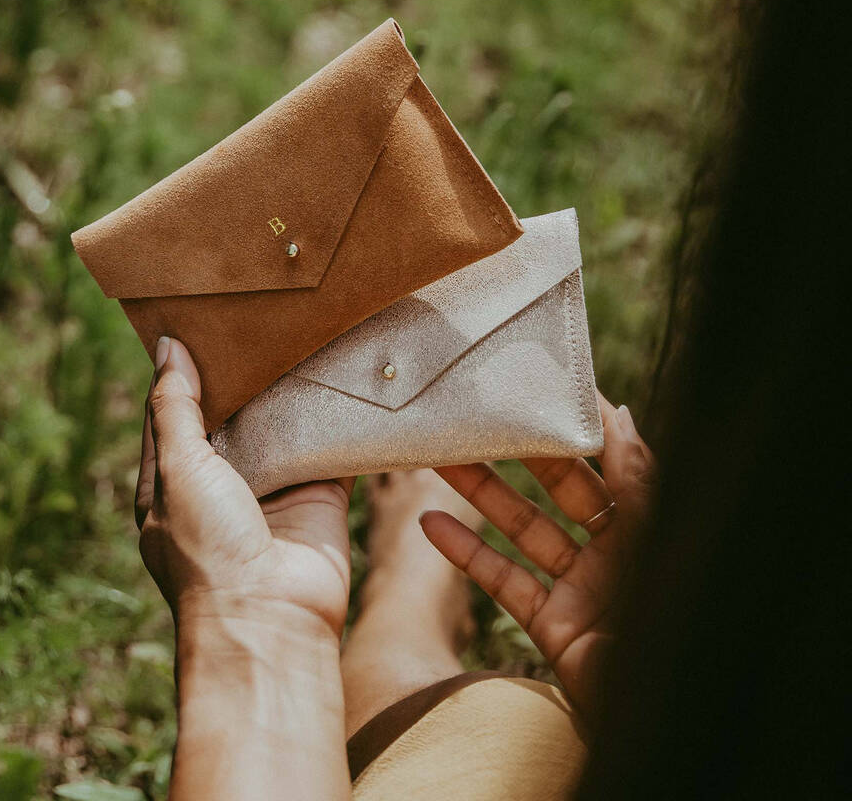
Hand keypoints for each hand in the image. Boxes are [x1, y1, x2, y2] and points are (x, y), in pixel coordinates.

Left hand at [135, 336, 354, 637]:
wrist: (272, 620)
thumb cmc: (208, 551)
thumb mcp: (177, 471)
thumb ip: (175, 410)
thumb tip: (167, 348)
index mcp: (174, 480)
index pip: (174, 411)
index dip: (182, 369)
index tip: (196, 319)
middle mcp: (222, 480)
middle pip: (232, 413)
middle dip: (244, 373)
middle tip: (258, 314)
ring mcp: (272, 486)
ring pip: (281, 423)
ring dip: (290, 388)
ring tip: (302, 328)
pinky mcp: (318, 491)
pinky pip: (328, 444)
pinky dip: (335, 414)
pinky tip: (343, 371)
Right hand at [420, 393, 654, 718]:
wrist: (666, 723)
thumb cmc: (676, 625)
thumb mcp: (657, 541)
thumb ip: (636, 479)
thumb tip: (617, 410)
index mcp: (649, 526)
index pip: (609, 461)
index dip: (576, 425)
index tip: (540, 384)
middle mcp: (615, 552)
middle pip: (557, 488)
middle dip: (515, 452)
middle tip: (477, 413)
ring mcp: (581, 589)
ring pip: (522, 528)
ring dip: (480, 493)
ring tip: (438, 456)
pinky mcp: (552, 626)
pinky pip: (503, 580)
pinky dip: (466, 553)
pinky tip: (431, 525)